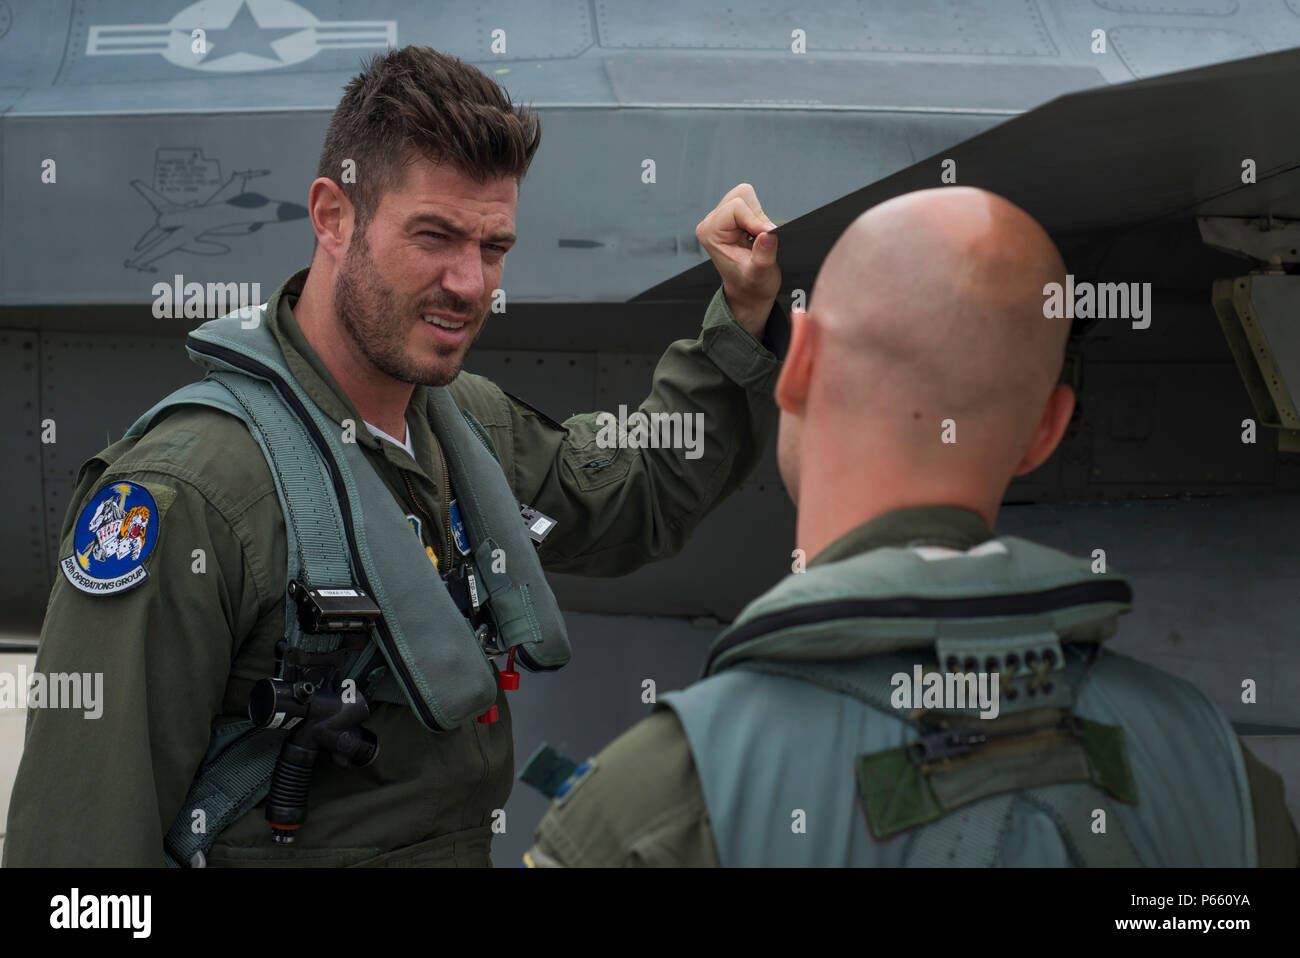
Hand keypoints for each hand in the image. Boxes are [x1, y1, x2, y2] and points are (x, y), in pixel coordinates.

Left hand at [695, 183, 780, 337]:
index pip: (736, 207)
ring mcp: (721, 218)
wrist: (749, 293)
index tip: (766, 237)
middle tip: (760, 239)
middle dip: (757, 216)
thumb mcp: (760, 274)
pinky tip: (755, 235)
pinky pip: (750, 202)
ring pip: (746, 195)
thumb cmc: (750, 286)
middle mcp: (711, 222)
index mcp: (710, 233)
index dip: (756, 220)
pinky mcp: (732, 217)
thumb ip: (763, 254)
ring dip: (758, 215)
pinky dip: (758, 216)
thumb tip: (768, 233)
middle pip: (741, 195)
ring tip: (757, 238)